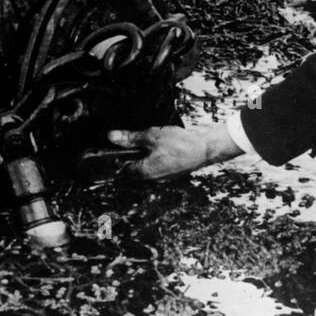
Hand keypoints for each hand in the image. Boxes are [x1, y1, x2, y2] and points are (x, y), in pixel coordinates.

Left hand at [106, 123, 242, 180]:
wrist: (204, 150)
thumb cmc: (179, 143)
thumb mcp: (151, 136)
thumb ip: (130, 138)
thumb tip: (111, 137)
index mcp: (144, 171)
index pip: (122, 169)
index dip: (119, 157)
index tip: (121, 147)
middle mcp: (152, 179)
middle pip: (134, 169)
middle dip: (134, 156)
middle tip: (139, 142)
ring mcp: (163, 178)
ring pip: (147, 168)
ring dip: (146, 156)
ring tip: (155, 143)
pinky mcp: (171, 175)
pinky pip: (158, 167)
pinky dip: (157, 158)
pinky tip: (165, 148)